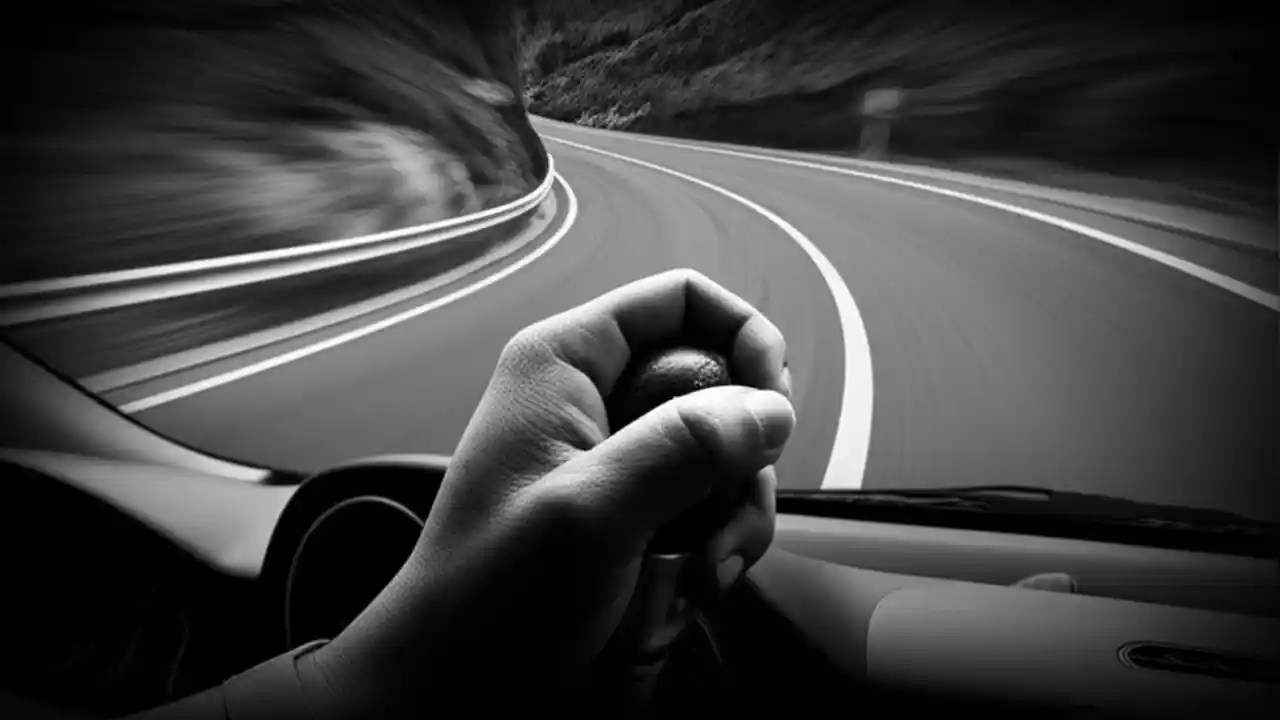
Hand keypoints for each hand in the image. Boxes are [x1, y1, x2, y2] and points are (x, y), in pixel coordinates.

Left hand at [304, 269, 794, 715]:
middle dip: (742, 456)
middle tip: (728, 515)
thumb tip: (769, 408)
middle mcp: (593, 397)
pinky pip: (707, 504)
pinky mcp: (630, 508)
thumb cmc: (488, 600)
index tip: (773, 405)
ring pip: (723, 454)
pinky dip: (718, 544)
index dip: (744, 337)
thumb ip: (681, 449)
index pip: (681, 299)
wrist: (457, 685)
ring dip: (734, 513)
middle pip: (717, 384)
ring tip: (701, 570)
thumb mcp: (589, 514)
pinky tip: (693, 583)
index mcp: (566, 363)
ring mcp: (614, 456)